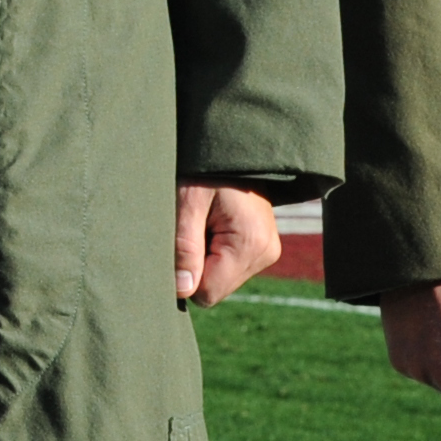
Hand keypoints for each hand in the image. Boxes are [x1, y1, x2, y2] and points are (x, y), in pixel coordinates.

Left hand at [173, 181, 279, 306]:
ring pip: (220, 280)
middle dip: (194, 266)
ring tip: (201, 224)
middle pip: (215, 288)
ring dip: (202, 259)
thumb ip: (185, 247)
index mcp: (250, 244)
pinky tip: (211, 227)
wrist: (231, 148)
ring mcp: (266, 252)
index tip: (174, 245)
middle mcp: (265, 254)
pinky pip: (228, 267)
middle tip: (189, 229)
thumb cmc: (206, 170)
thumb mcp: (187, 202)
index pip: (208, 292)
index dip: (183, 275)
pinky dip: (213, 253)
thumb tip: (182, 289)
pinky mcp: (260, 248)